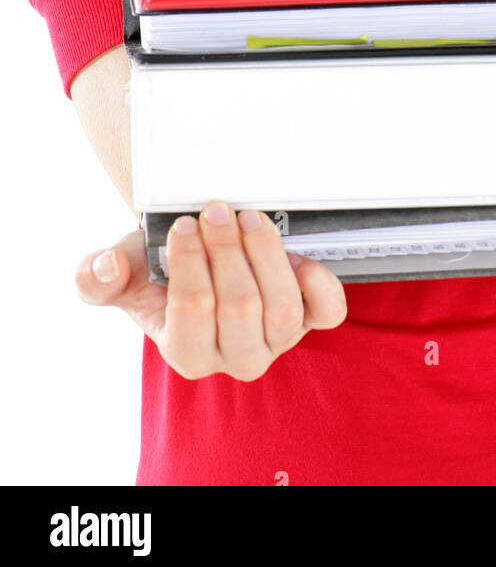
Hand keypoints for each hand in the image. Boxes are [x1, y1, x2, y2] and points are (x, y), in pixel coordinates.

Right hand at [75, 201, 346, 378]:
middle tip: (216, 211)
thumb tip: (107, 267)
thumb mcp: (121, 271)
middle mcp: (236, 356)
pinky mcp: (309, 318)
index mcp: (188, 353)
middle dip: (226, 250)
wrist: (196, 256)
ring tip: (248, 218)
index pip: (193, 311)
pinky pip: (327, 310)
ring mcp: (277, 340)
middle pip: (240, 307)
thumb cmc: (158, 270)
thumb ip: (97, 276)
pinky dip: (317, 281)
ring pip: (282, 307)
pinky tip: (296, 254)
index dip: (190, 262)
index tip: (182, 225)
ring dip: (266, 254)